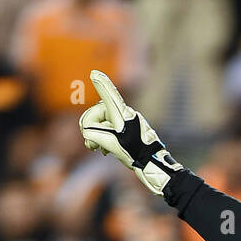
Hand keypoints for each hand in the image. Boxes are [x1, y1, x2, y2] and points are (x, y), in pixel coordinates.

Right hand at [79, 70, 182, 196]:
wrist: (153, 166)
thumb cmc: (136, 154)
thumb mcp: (112, 143)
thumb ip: (94, 132)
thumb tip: (86, 130)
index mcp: (122, 114)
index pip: (110, 96)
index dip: (101, 85)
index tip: (94, 74)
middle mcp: (124, 115)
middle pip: (98, 113)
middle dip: (90, 126)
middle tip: (90, 145)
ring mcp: (125, 123)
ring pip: (101, 123)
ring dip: (94, 135)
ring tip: (95, 148)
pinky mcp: (127, 132)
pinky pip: (108, 130)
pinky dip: (102, 138)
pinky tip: (103, 150)